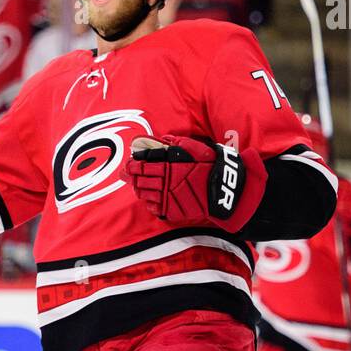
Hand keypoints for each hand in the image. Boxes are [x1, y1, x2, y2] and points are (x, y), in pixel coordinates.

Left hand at [123, 134, 266, 232]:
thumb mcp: (195, 148)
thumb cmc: (211, 166)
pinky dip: (149, 204)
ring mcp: (168, 198)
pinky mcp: (173, 211)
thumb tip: (162, 139)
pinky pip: (155, 208)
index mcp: (168, 166)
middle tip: (126, 175)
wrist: (225, 191)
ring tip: (136, 186)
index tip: (129, 164)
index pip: (143, 166)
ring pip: (145, 194)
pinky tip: (148, 200)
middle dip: (131, 177)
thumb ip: (176, 143)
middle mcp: (165, 182)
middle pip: (141, 180)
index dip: (133, 165)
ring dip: (138, 190)